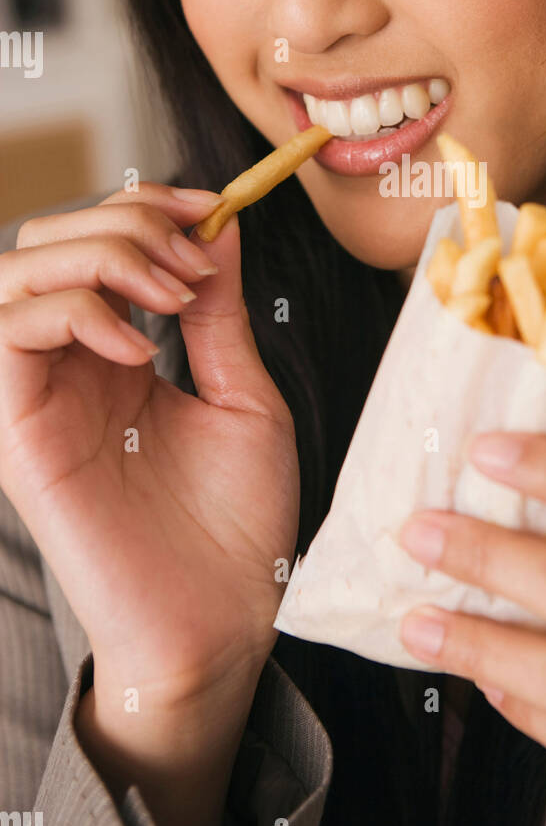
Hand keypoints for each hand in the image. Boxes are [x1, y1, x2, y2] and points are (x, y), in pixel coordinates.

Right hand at [0, 183, 298, 710]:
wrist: (226, 619)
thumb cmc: (237, 523)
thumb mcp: (242, 394)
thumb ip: (218, 311)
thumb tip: (217, 221)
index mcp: (116, 353)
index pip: (96, 240)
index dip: (148, 205)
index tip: (213, 206)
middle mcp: (68, 368)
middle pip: (48, 240)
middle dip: (126, 222)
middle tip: (193, 261)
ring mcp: (38, 399)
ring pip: (16, 272)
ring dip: (100, 254)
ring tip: (171, 292)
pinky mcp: (19, 436)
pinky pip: (11, 335)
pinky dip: (74, 310)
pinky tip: (137, 344)